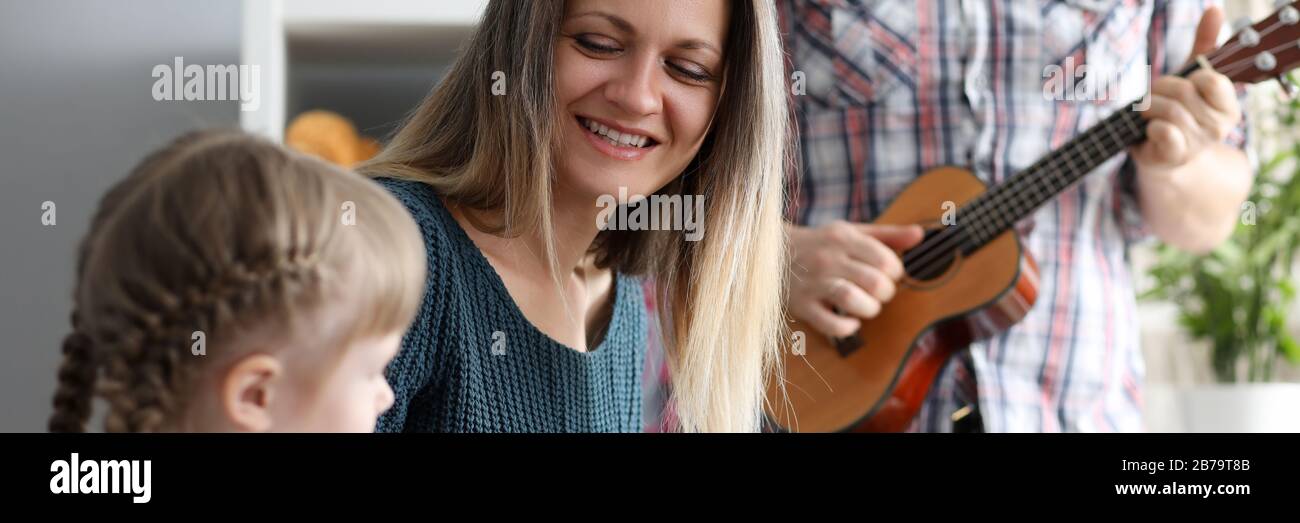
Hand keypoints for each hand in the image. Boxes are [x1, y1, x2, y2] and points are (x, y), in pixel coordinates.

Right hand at [786, 221, 923, 337]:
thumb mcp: (851, 232)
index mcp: (843, 238)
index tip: (887, 275)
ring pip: (853, 300)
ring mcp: (813, 283)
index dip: (895, 273)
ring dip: (869, 309)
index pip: (885, 260)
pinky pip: (831, 324)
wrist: (768, 253)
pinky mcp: (802, 306)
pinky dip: (848, 328)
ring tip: (866, 307)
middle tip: (879, 293)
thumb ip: (887, 235)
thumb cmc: (819, 244)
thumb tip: (920, 235)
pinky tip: (850, 322)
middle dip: (885, 294)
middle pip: (874, 282)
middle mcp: (828, 259)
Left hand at [1131, 6, 1241, 172]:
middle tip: (1157, 98)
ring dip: (1149, 108)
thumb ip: (1204, 45)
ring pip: (1169, 109)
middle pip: (1183, 91)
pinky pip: (1162, 130)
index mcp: (1228, 106)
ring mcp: (1198, 144)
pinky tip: (1150, 130)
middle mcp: (1219, 127)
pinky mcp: (1177, 155)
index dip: (1189, 77)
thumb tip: (1214, 9)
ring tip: (1150, 114)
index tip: (1184, 84)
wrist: (1162, 154)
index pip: (1211, 79)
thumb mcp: (1191, 76)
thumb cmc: (1178, 110)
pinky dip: (1149, 126)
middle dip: (1160, 89)